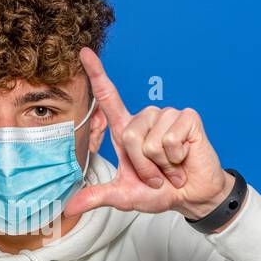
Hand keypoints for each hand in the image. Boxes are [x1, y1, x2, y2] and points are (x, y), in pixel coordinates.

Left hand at [63, 48, 233, 219]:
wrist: (192, 195)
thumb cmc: (160, 191)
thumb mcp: (123, 196)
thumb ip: (97, 197)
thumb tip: (68, 208)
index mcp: (126, 130)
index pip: (108, 97)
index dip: (96, 74)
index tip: (83, 52)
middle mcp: (145, 118)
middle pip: (129, 135)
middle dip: (143, 165)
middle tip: (157, 174)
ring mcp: (167, 115)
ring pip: (150, 139)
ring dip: (160, 163)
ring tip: (170, 166)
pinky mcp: (187, 118)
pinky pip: (171, 138)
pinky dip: (176, 157)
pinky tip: (183, 158)